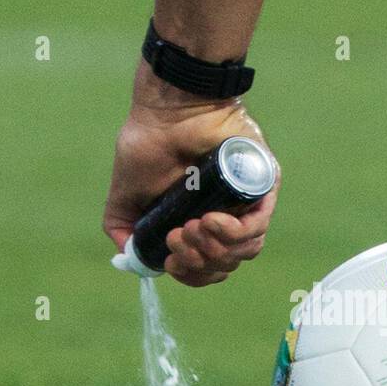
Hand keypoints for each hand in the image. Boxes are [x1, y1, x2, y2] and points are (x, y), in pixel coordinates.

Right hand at [104, 63, 278, 286]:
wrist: (168, 111)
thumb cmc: (148, 144)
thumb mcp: (125, 194)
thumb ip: (123, 226)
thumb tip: (132, 258)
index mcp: (198, 224)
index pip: (208, 268)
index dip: (191, 274)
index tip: (170, 262)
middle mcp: (226, 217)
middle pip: (225, 264)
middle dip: (197, 262)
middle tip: (176, 237)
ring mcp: (247, 203)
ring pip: (244, 251)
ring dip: (213, 248)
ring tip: (190, 225)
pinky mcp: (263, 186)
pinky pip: (258, 226)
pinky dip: (233, 232)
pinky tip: (211, 219)